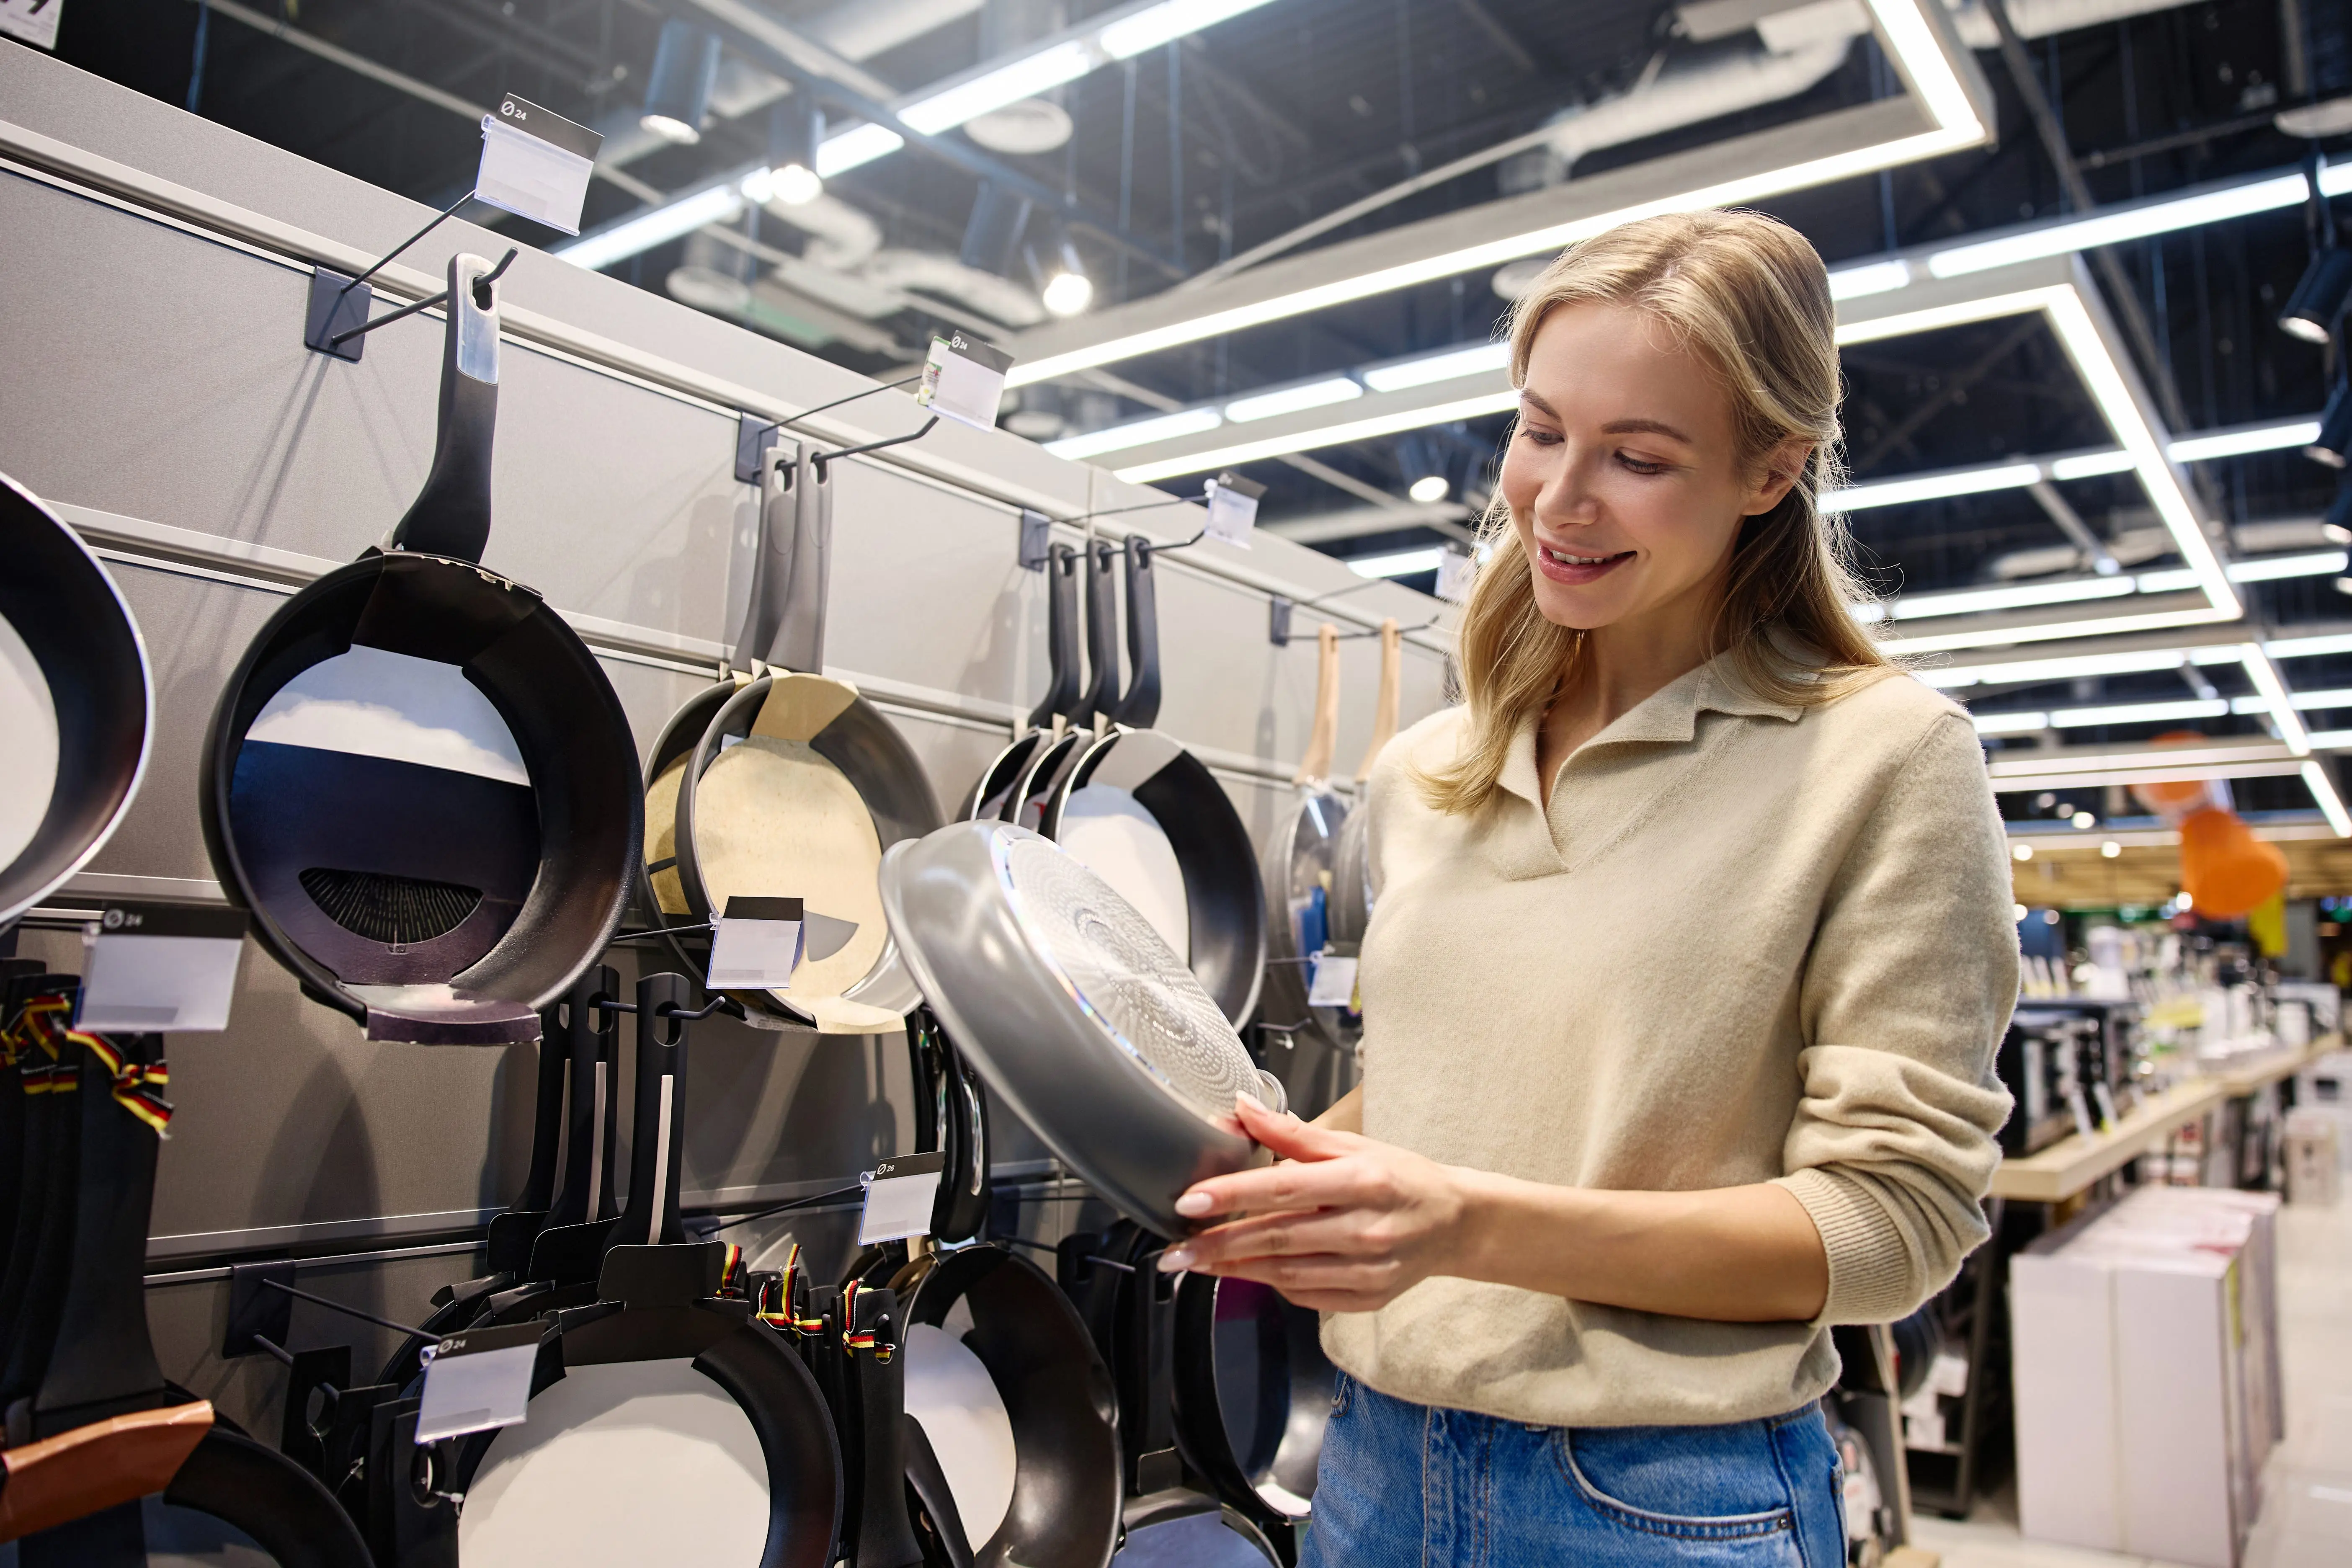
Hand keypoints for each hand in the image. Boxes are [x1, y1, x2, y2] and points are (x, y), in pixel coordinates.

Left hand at [1159, 1094, 1469, 1312]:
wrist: (1453, 1223)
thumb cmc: (1400, 1177)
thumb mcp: (1352, 1145)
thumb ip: (1291, 1134)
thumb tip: (1241, 1109)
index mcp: (1362, 1181)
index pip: (1285, 1189)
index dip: (1232, 1196)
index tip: (1189, 1202)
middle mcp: (1366, 1228)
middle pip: (1278, 1238)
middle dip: (1219, 1245)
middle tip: (1175, 1249)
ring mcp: (1368, 1270)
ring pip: (1286, 1273)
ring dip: (1235, 1269)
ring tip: (1196, 1261)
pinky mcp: (1367, 1298)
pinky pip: (1306, 1295)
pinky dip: (1272, 1283)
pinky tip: (1247, 1272)